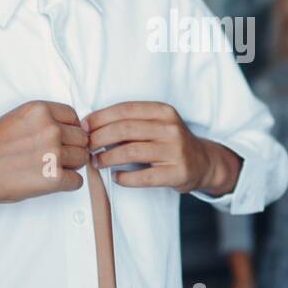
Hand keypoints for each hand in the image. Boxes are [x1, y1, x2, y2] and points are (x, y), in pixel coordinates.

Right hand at [0, 100, 88, 226]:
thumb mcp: (16, 119)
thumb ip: (43, 120)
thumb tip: (70, 129)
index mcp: (40, 110)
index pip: (74, 117)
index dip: (68, 131)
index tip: (59, 140)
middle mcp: (50, 128)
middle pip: (82, 139)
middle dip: (71, 149)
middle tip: (52, 158)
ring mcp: (53, 152)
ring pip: (82, 159)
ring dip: (70, 167)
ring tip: (48, 169)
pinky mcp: (54, 177)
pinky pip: (77, 182)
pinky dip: (67, 185)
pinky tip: (49, 183)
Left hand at [83, 101, 237, 194]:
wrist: (202, 162)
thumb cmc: (170, 142)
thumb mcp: (157, 123)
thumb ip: (131, 121)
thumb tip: (91, 125)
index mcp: (163, 111)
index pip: (125, 109)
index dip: (100, 117)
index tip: (84, 126)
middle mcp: (171, 128)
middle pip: (125, 129)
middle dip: (99, 137)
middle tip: (86, 146)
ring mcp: (175, 151)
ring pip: (131, 151)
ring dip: (107, 157)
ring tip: (96, 162)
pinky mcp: (177, 173)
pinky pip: (143, 177)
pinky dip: (124, 178)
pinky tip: (116, 177)